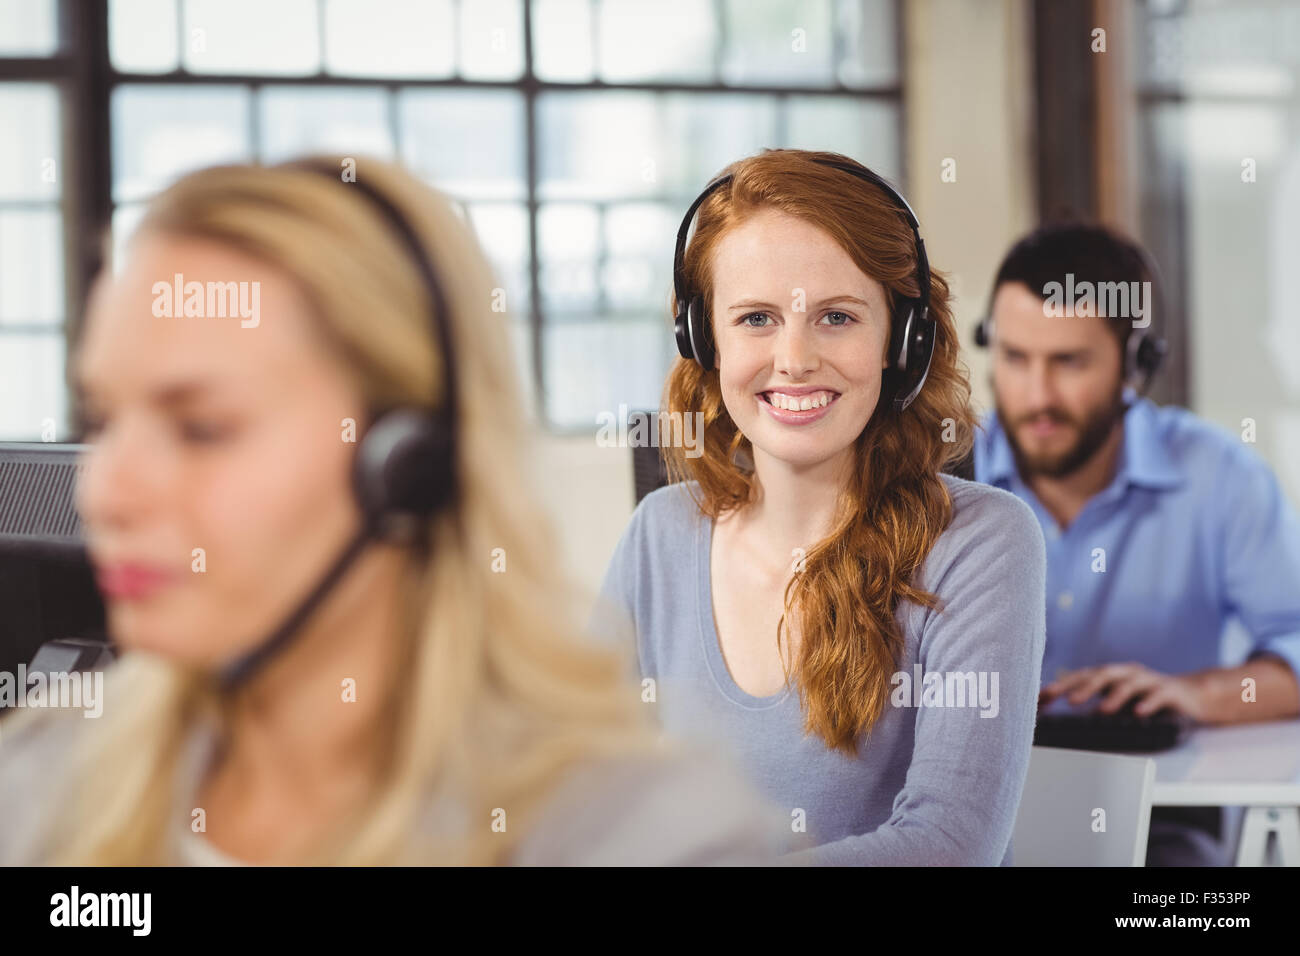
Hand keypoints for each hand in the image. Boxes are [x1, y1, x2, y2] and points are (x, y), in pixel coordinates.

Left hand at [1039, 662, 1208, 721]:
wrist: (1190, 695)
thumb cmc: (1147, 698)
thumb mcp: (1119, 701)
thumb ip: (1097, 704)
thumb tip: (1067, 718)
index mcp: (1111, 675)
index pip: (1081, 676)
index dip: (1062, 684)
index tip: (1043, 696)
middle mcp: (1126, 673)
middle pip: (1102, 675)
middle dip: (1083, 687)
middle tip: (1068, 700)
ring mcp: (1148, 680)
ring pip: (1128, 684)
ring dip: (1114, 697)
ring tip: (1101, 711)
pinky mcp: (1169, 691)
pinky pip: (1157, 695)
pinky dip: (1147, 704)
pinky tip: (1138, 713)